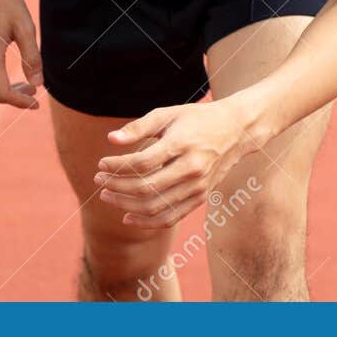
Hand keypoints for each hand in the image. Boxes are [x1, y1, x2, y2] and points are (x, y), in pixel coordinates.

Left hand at [93, 100, 259, 227]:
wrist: (237, 131)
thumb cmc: (198, 119)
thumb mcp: (169, 114)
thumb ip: (139, 127)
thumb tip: (111, 140)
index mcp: (182, 144)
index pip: (141, 163)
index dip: (116, 167)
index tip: (101, 163)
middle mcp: (192, 169)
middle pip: (146, 188)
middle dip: (116, 187)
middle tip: (98, 180)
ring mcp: (198, 187)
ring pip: (155, 207)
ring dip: (125, 205)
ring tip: (107, 196)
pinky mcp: (201, 198)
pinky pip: (170, 218)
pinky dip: (146, 222)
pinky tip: (127, 217)